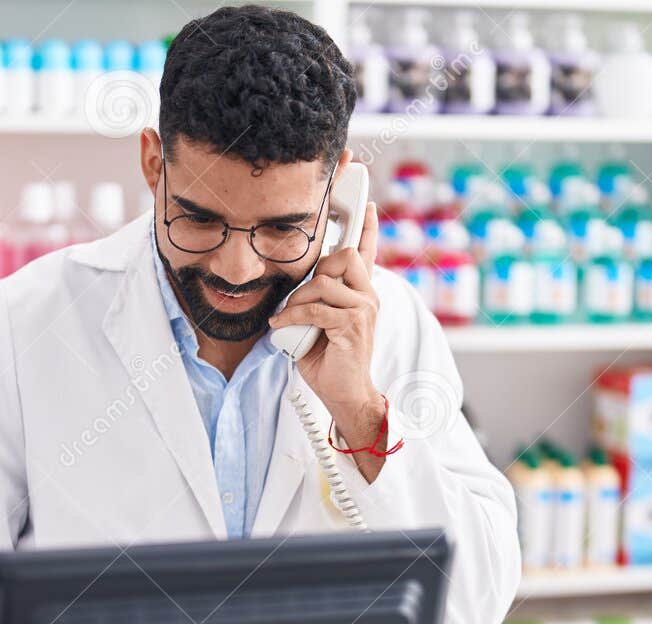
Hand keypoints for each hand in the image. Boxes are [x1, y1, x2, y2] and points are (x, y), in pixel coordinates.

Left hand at [269, 200, 386, 463]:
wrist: (344, 395)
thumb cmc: (327, 358)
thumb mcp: (316, 321)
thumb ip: (313, 297)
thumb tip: (293, 287)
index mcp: (361, 292)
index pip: (366, 250)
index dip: (366, 224)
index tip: (366, 199)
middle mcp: (368, 296)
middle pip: (344, 256)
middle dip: (315, 272)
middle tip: (300, 298)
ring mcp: (364, 310)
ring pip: (326, 282)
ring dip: (300, 300)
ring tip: (290, 319)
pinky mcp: (353, 326)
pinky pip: (317, 309)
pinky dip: (294, 317)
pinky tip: (282, 327)